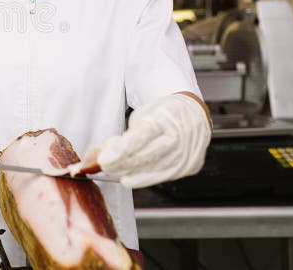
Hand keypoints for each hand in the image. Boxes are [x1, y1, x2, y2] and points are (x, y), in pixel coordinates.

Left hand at [96, 94, 210, 187]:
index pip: (139, 139)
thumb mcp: (140, 117)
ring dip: (129, 172)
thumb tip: (100, 155)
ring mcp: (186, 155)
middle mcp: (179, 139)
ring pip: (152, 171)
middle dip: (120, 165)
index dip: (119, 152)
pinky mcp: (189, 167)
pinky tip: (130, 176)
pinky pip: (162, 177)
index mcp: (166, 120)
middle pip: (144, 158)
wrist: (193, 114)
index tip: (103, 160)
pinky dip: (143, 177)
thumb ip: (123, 137)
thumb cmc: (163, 114)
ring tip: (114, 169)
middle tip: (103, 166)